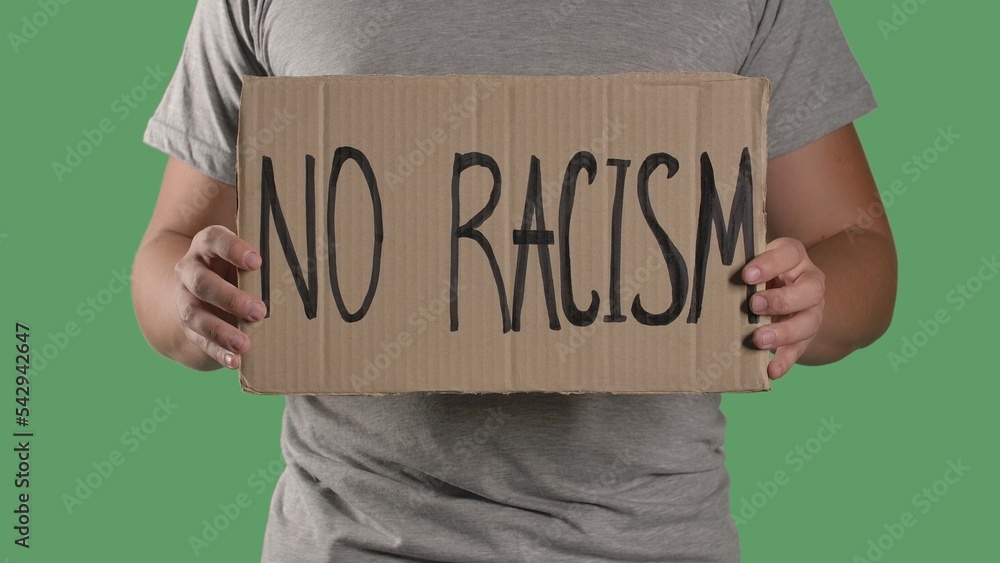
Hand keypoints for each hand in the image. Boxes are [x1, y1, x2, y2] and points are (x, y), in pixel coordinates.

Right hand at [174, 225, 266, 368]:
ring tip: (244, 344)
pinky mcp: (189, 326)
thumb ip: (268, 255)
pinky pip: (199, 340)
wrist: (205, 293)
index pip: (214, 240)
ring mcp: (185, 299)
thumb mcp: (247, 258)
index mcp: (207, 246)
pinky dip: (217, 352)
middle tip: (259, 311)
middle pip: (203, 282)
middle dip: (230, 298)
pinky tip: (235, 361)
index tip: (257, 261)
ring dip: (221, 331)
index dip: (232, 249)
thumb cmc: (238, 268)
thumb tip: (312, 256)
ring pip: (195, 315)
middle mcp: (190, 271)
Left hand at [743, 237, 825, 378]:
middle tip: (753, 305)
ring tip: (758, 340)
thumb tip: (707, 274)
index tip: (746, 275)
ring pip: (809, 322)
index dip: (770, 264)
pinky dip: (785, 361)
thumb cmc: (758, 273)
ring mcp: (812, 311)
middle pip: (811, 290)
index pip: (790, 254)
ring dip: (784, 332)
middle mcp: (810, 282)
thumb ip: (742, 268)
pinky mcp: (806, 336)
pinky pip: (800, 349)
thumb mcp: (753, 264)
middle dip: (781, 300)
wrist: (783, 293)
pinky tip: (770, 370)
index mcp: (794, 258)